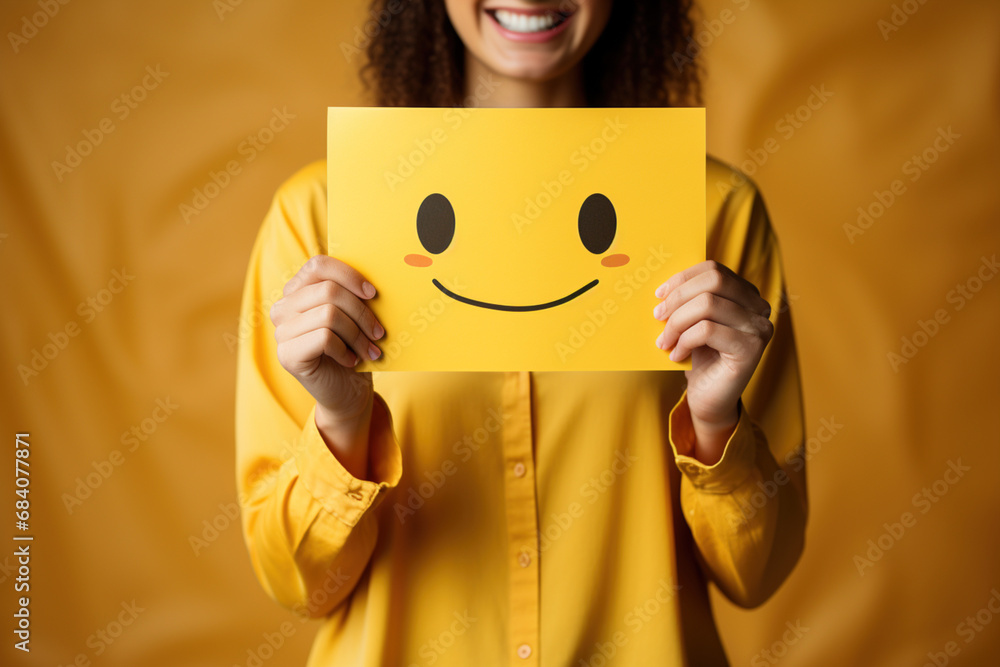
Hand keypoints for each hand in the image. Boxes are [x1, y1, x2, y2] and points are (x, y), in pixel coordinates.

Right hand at [269, 255, 383, 424]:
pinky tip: (351, 361)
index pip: (318, 265)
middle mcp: (283, 308)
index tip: (373, 294)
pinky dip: (345, 350)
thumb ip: (352, 295)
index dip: (349, 275)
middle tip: (378, 332)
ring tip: (370, 349)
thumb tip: (371, 283)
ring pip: (329, 314)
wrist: (346, 393)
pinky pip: (324, 338)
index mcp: (297, 291)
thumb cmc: (352, 350)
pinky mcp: (287, 355)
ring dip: (358, 334)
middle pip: (328, 290)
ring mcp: (281, 332)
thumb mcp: (353, 317)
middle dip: (361, 311)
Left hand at [653, 260, 772, 462]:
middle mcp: (759, 308)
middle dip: (678, 297)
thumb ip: (688, 299)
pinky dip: (685, 341)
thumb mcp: (693, 322)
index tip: (660, 294)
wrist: (710, 400)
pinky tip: (677, 356)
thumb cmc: (700, 358)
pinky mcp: (751, 349)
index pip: (714, 270)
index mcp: (747, 295)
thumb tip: (663, 284)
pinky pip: (707, 330)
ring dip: (677, 322)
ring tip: (664, 341)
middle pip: (713, 282)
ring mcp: (759, 328)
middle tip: (657, 316)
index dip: (683, 278)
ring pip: (708, 305)